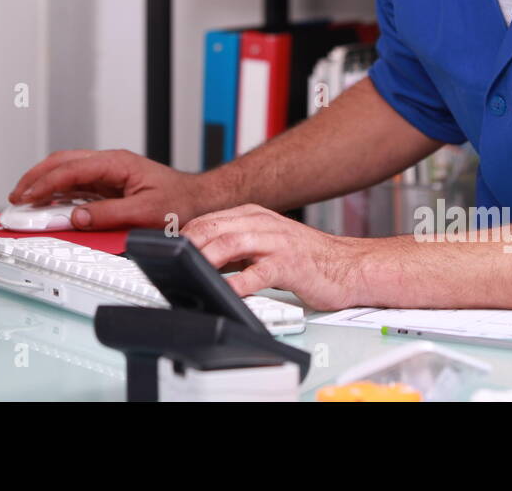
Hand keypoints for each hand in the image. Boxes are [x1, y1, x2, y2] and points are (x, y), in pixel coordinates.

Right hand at [7, 149, 213, 230]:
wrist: (198, 199)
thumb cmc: (178, 201)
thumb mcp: (144, 211)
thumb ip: (108, 215)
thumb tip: (77, 218)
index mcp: (116, 163)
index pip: (70, 169)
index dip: (44, 183)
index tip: (27, 197)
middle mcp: (109, 164)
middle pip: (62, 163)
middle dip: (35, 178)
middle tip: (16, 197)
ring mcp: (107, 173)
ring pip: (66, 172)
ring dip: (44, 185)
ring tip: (25, 201)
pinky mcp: (108, 185)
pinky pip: (76, 185)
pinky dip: (57, 194)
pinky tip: (47, 205)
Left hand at [181, 204, 371, 311]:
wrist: (348, 266)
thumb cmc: (306, 259)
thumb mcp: (265, 244)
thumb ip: (236, 248)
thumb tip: (201, 259)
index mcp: (253, 216)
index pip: (207, 220)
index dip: (182, 236)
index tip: (163, 252)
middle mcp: (262, 224)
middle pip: (213, 228)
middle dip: (187, 245)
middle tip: (166, 264)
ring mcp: (276, 242)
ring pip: (230, 244)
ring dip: (205, 259)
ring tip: (187, 274)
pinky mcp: (290, 265)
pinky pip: (258, 274)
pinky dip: (237, 285)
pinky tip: (225, 295)